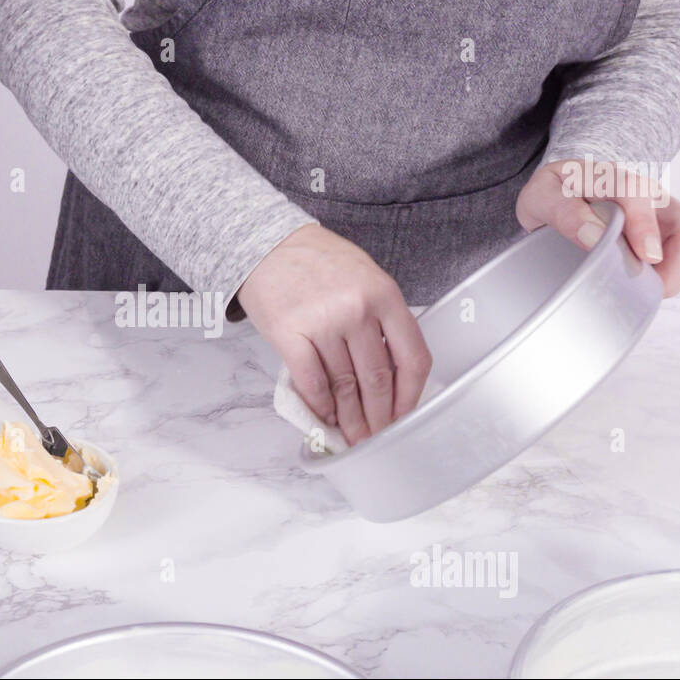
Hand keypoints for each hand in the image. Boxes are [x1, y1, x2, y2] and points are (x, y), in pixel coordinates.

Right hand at [237, 225, 431, 445]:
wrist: (267, 243)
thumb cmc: (317, 261)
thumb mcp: (365, 276)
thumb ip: (383, 318)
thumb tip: (391, 372)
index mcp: (385, 295)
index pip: (412, 358)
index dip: (410, 396)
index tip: (403, 414)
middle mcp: (358, 310)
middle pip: (377, 380)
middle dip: (378, 417)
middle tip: (375, 435)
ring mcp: (323, 322)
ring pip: (344, 386)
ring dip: (348, 417)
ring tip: (351, 434)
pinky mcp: (289, 333)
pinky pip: (311, 381)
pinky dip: (319, 405)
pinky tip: (324, 416)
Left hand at [516, 160, 679, 295]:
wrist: (560, 193)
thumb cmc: (554, 194)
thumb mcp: (542, 196)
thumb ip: (563, 211)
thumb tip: (594, 236)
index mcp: (613, 178)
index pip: (638, 194)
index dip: (645, 226)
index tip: (646, 257)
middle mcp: (648, 195)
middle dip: (677, 264)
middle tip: (646, 289)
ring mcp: (661, 215)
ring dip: (673, 273)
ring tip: (638, 290)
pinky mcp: (664, 234)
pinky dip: (666, 276)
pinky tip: (637, 283)